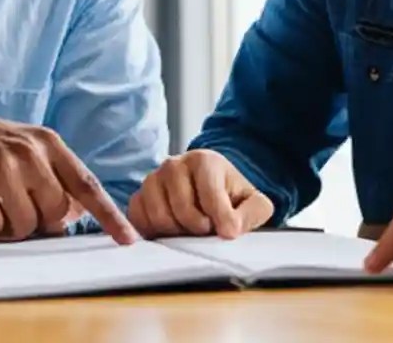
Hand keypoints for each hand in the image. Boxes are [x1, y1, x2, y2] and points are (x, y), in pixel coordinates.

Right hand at [0, 108, 137, 244]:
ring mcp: (1, 165)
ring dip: (8, 225)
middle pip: (55, 214)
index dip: (109, 215)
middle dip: (37, 221)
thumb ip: (51, 175)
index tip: (128, 239)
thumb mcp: (20, 147)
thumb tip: (74, 215)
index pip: (86, 184)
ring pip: (25, 225)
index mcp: (47, 141)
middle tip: (12, 204)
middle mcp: (28, 150)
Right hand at [128, 150, 273, 238]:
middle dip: (198, 228)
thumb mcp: (254, 203)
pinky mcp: (138, 197)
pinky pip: (139, 221)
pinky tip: (172, 230)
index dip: (220, 220)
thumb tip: (230, 229)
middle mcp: (174, 165)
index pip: (210, 195)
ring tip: (190, 228)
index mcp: (204, 160)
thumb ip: (253, 213)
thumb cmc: (230, 198)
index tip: (228, 232)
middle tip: (207, 227)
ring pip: (159, 218)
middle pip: (183, 210)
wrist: (209, 191)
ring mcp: (152, 180)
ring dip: (178, 233)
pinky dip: (155, 233)